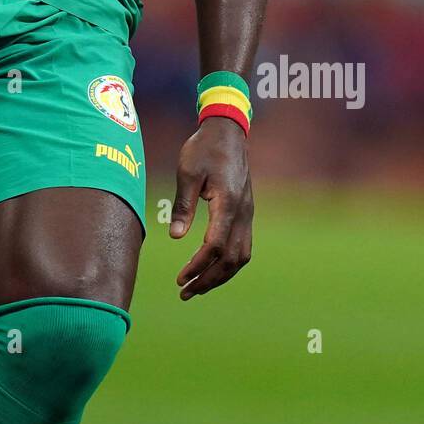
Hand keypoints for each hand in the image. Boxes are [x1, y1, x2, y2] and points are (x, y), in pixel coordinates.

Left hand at [169, 116, 252, 300]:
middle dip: (209, 279)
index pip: (216, 246)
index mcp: (228, 203)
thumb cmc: (204, 148)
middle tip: (185, 291)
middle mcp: (243, 212)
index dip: (199, 266)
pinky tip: (211, 268)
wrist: (227, 131)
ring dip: (221, 275)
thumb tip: (175, 237)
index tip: (180, 278)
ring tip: (197, 287)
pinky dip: (228, 263)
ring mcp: (248, 213)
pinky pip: (243, 246)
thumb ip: (182, 205)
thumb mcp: (187, 172)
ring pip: (241, 256)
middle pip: (232, 259)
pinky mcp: (246, 212)